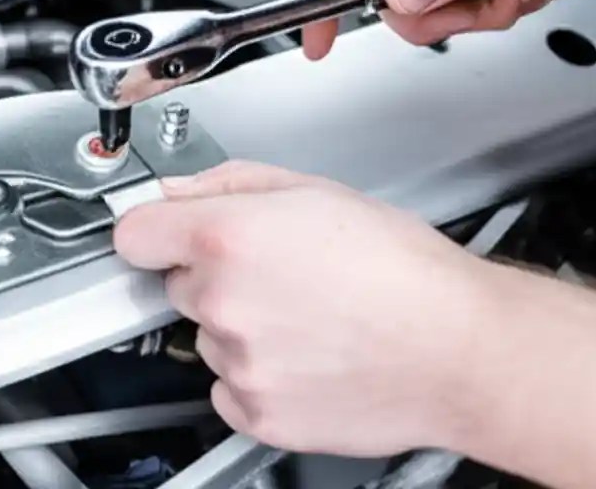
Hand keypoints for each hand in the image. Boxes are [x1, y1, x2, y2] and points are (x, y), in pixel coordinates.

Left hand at [113, 160, 492, 456]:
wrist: (461, 349)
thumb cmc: (406, 271)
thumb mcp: (318, 190)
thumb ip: (233, 183)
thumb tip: (183, 191)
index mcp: (229, 237)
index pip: (134, 234)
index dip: (156, 231)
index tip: (168, 236)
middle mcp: (223, 302)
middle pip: (179, 285)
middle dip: (217, 277)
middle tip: (281, 275)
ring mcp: (237, 363)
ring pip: (209, 338)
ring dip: (242, 328)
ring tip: (309, 317)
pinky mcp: (257, 414)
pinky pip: (228, 389)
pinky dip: (256, 377)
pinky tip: (307, 356)